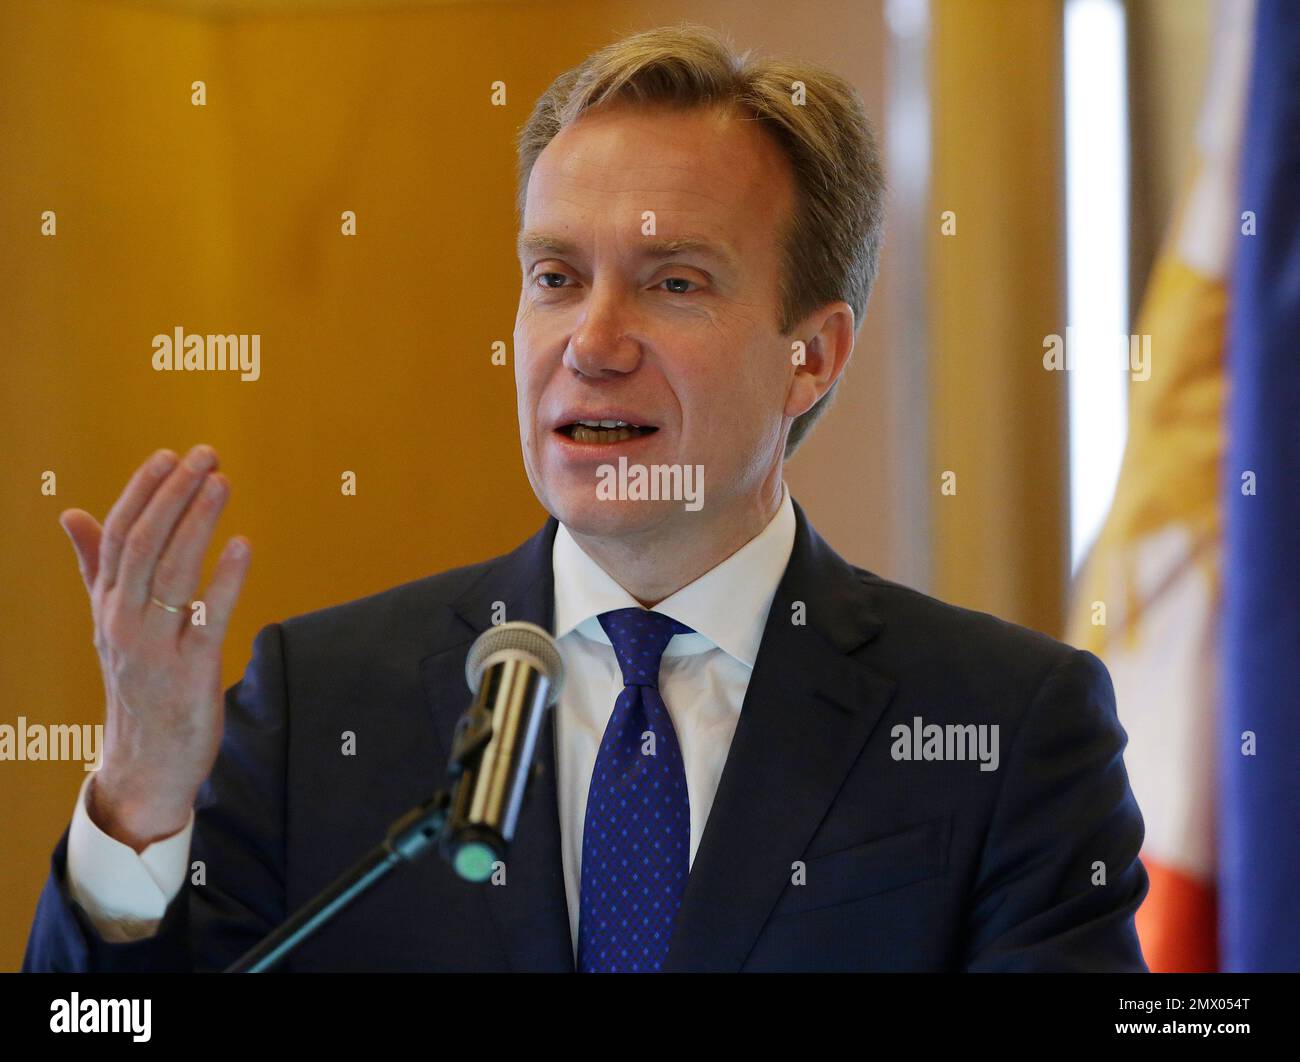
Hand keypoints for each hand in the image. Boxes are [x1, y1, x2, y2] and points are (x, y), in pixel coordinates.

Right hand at [59, 444, 250, 852]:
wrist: (144, 764)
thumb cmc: (135, 684)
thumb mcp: (109, 625)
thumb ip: (96, 568)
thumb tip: (72, 513)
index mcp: (107, 605)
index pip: (117, 536)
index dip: (142, 492)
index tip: (170, 456)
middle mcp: (124, 621)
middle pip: (144, 545)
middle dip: (175, 495)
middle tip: (206, 456)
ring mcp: (155, 647)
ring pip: (172, 573)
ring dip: (199, 522)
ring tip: (222, 483)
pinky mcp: (191, 672)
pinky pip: (208, 618)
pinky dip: (227, 579)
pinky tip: (244, 545)